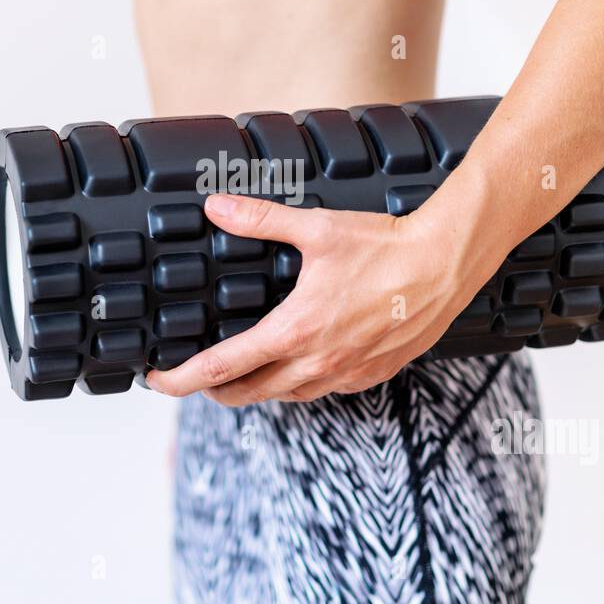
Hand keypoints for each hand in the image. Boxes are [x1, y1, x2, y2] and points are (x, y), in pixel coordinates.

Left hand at [145, 192, 479, 405]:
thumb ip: (261, 219)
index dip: (181, 378)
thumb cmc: (386, 246)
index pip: (221, 367)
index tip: (156, 378)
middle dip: (212, 390)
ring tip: (240, 371)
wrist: (447, 264)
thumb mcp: (318, 228)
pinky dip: (298, 383)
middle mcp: (316, 363)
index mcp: (295, 331)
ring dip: (256, 388)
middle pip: (246, 394)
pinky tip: (298, 364)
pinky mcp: (370, 375)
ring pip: (284, 396)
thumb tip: (217, 207)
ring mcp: (345, 374)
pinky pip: (322, 391)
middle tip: (192, 376)